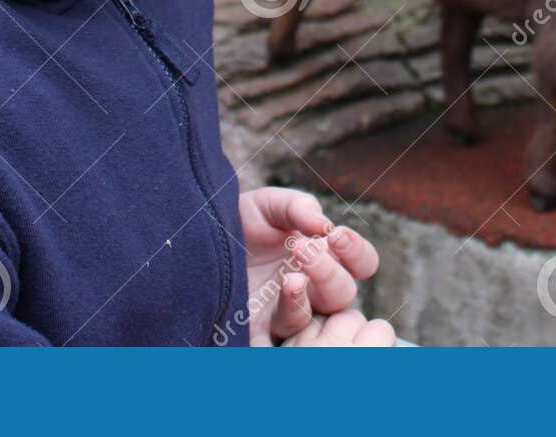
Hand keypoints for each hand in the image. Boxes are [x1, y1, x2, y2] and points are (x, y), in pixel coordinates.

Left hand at [239, 187, 381, 345]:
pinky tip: (268, 318)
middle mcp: (313, 289)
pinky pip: (276, 350)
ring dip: (304, 301)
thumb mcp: (266, 205)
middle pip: (343, 294)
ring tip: (288, 281)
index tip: (335, 235)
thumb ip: (297, 207)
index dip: (356, 251)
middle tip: (301, 250)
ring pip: (315, 323)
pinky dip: (279, 345)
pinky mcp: (258, 334)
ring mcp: (287, 314)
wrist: (194, 241)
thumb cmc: (239, 222)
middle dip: (327, 271)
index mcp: (324, 257)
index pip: (362, 263)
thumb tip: (324, 225)